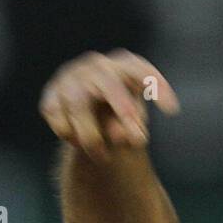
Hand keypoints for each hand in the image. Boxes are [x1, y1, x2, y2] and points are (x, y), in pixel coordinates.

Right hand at [38, 49, 180, 160]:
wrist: (87, 114)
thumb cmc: (118, 114)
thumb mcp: (131, 121)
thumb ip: (130, 125)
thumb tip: (121, 135)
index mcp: (122, 66)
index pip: (140, 70)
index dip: (155, 86)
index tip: (172, 110)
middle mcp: (96, 66)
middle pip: (108, 83)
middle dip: (124, 111)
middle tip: (139, 141)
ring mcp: (69, 78)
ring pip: (78, 103)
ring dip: (91, 135)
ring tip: (103, 156)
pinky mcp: (50, 96)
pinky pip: (56, 116)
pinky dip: (68, 134)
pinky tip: (76, 141)